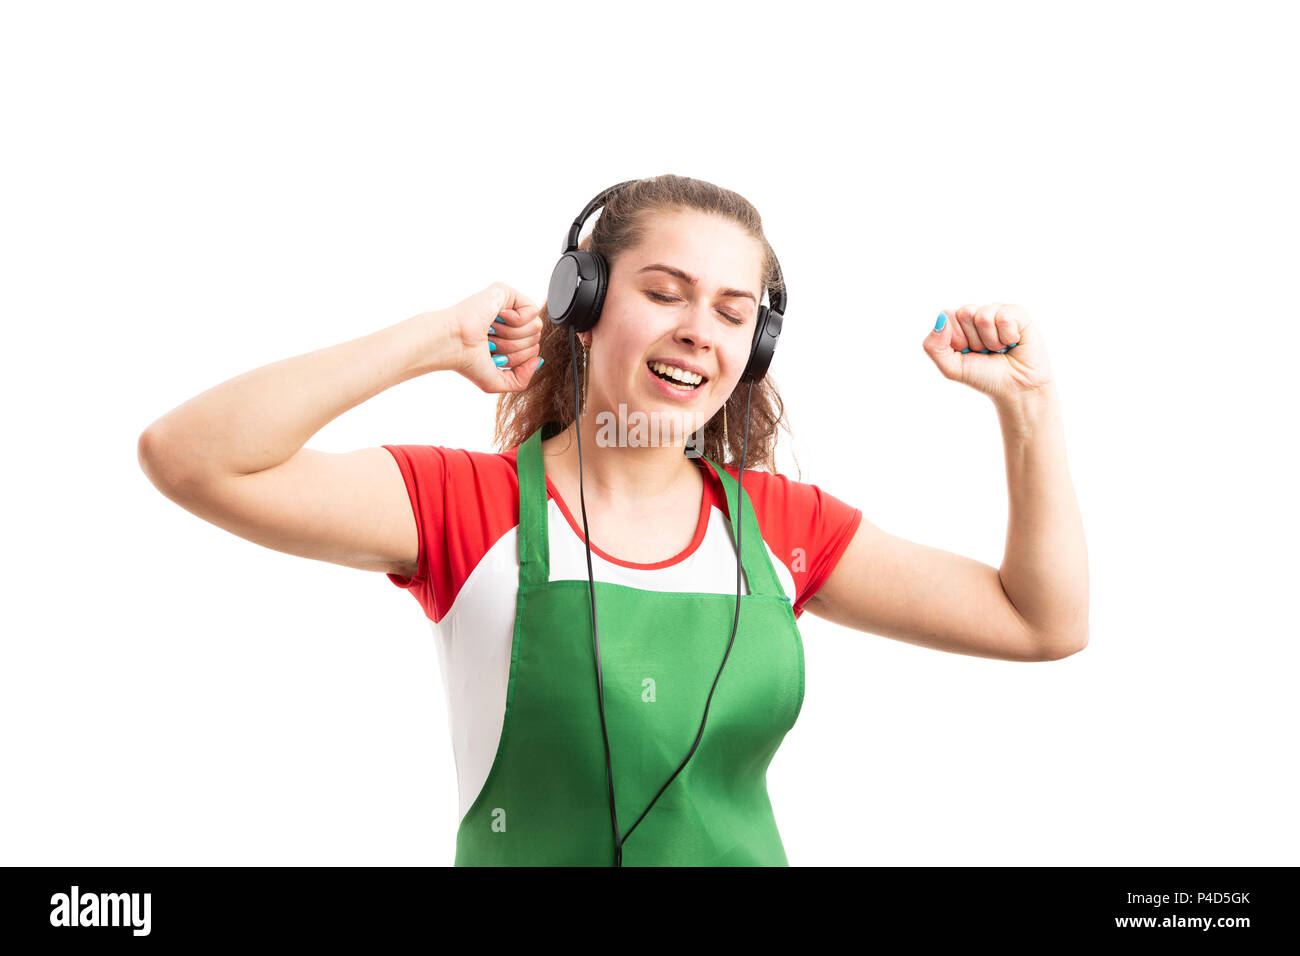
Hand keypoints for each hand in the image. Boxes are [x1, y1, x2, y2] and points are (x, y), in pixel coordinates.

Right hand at [444, 282, 544, 393]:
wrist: (454, 343)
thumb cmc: (467, 361)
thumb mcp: (496, 382)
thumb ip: (521, 380)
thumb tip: (538, 361)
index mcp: (506, 339)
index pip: (532, 350)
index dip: (517, 359)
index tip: (493, 354)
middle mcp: (508, 322)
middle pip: (536, 339)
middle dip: (514, 348)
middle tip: (491, 342)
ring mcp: (507, 306)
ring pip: (536, 327)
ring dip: (512, 335)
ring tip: (490, 330)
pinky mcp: (506, 292)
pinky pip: (532, 310)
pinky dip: (515, 321)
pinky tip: (497, 318)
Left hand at [922, 303, 1053, 401]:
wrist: (1016, 387)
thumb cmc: (984, 376)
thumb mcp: (951, 368)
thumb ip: (934, 347)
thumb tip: (940, 320)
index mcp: (958, 324)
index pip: (947, 316)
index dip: (957, 339)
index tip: (968, 352)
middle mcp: (976, 314)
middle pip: (965, 312)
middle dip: (975, 340)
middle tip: (986, 352)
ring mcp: (997, 311)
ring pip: (984, 316)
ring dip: (992, 341)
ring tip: (999, 349)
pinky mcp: (1018, 313)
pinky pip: (1004, 317)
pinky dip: (1008, 336)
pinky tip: (1013, 342)